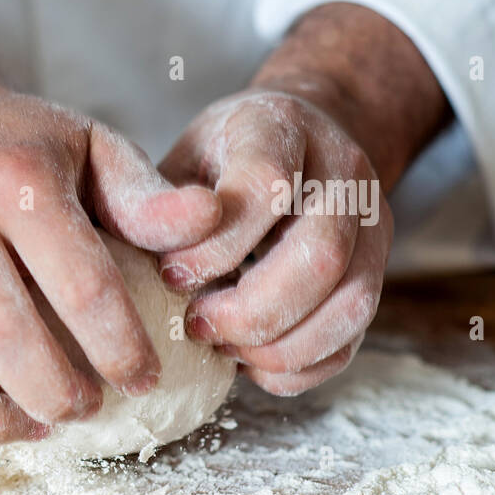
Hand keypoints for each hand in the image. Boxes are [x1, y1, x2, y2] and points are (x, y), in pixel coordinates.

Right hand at [0, 0, 219, 444]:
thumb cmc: (10, 147)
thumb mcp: (88, 147)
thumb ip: (147, 195)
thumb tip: (211, 222)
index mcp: (12, 182)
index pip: (82, 288)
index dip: (120, 351)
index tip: (140, 381)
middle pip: (6, 341)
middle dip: (58, 395)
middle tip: (83, 408)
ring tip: (30, 427)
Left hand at [156, 4, 450, 395]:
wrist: (293, 140)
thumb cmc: (214, 165)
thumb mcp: (176, 162)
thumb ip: (156, 211)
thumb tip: (118, 282)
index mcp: (281, 127)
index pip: (266, 185)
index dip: (215, 245)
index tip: (172, 273)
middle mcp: (343, 172)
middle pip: (320, 255)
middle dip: (249, 310)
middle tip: (195, 326)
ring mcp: (372, 225)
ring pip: (350, 302)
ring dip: (276, 345)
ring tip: (220, 347)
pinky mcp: (376, 274)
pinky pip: (351, 340)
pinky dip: (297, 367)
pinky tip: (248, 363)